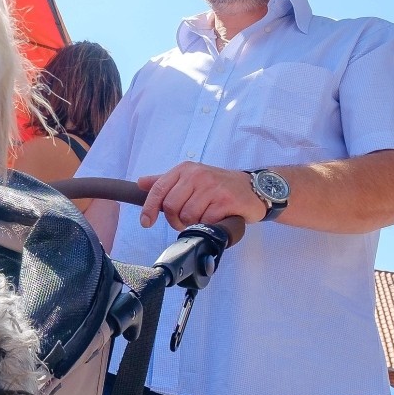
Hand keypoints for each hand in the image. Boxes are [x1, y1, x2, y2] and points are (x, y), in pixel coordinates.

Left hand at [137, 162, 264, 229]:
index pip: (159, 189)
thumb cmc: (218, 185)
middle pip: (171, 206)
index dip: (149, 208)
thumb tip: (140, 182)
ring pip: (188, 216)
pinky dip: (207, 225)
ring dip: (193, 224)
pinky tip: (215, 218)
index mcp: (185, 169)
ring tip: (203, 218)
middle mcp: (197, 175)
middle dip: (175, 220)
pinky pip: (205, 221)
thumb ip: (165, 182)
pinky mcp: (225, 200)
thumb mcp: (190, 178)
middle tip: (186, 221)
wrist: (253, 188)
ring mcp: (212, 187)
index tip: (146, 222)